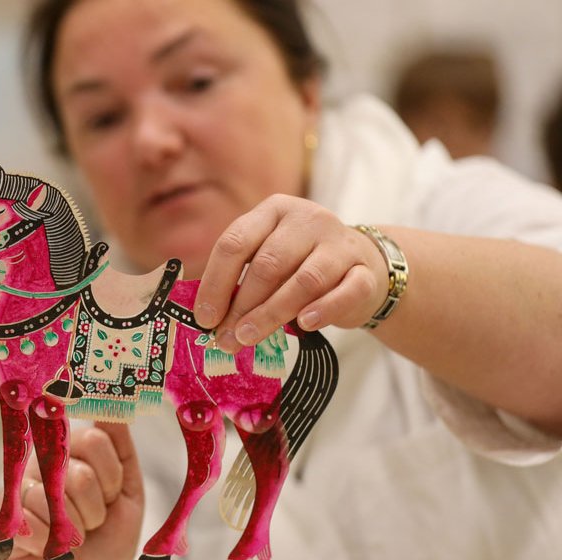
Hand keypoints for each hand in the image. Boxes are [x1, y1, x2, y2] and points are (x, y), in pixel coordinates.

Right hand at [0, 422, 143, 559]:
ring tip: (72, 539)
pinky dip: (50, 546)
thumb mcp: (127, 491)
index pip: (94, 440)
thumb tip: (112, 402)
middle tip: (91, 523)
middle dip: (95, 510)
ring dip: (74, 531)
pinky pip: (27, 524)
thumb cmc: (108, 536)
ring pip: (51, 499)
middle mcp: (37, 461)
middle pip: (77, 473)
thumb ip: (119, 446)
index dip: (110, 476)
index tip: (111, 495)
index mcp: (68, 447)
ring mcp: (15, 490)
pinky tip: (48, 550)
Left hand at [192, 194, 388, 351]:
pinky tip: (303, 325)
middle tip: (226, 337)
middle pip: (268, 264)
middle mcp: (307, 219)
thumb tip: (210, 319)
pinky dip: (323, 310)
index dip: (215, 283)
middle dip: (242, 305)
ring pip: (304, 281)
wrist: (364, 264)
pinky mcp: (365, 270)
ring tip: (249, 338)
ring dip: (272, 313)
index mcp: (273, 211)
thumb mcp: (268, 260)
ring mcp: (339, 243)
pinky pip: (345, 293)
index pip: (235, 243)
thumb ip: (241, 280)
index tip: (204, 318)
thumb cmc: (301, 264)